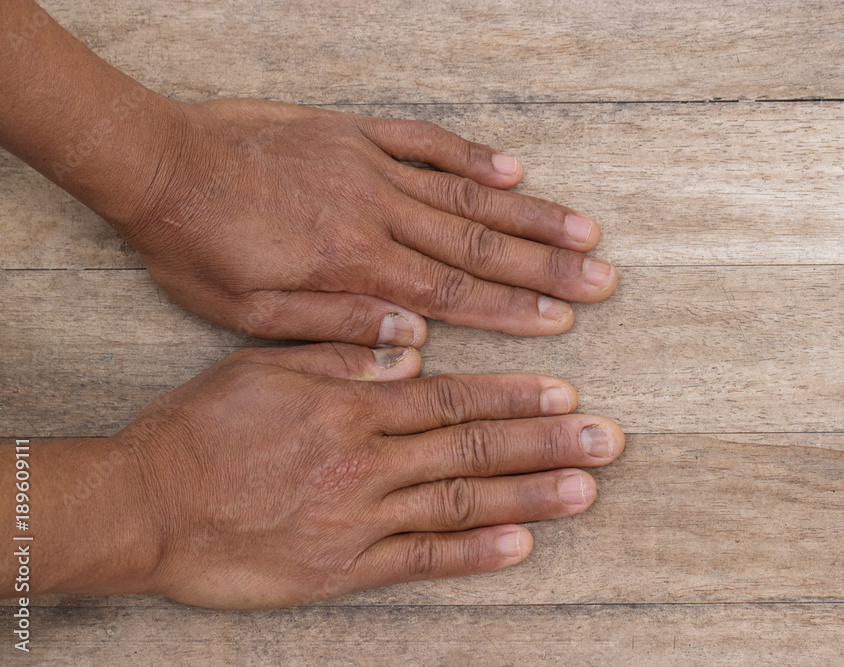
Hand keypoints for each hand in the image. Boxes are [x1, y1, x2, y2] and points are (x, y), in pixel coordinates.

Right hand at [71, 343, 622, 608]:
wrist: (146, 502)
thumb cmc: (202, 428)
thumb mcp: (265, 364)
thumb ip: (341, 349)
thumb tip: (412, 342)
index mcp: (352, 406)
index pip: (452, 398)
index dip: (513, 396)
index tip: (565, 393)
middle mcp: (367, 460)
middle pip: (472, 448)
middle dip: (544, 441)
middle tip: (605, 439)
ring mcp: (358, 518)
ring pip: (460, 502)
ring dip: (528, 494)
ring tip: (585, 486)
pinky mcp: (342, 567)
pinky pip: (419, 560)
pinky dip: (473, 554)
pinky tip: (522, 544)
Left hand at [123, 99, 617, 343]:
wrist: (156, 166)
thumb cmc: (197, 249)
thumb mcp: (249, 313)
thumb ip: (334, 327)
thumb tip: (410, 339)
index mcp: (351, 265)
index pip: (450, 294)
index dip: (511, 309)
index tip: (561, 319)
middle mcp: (373, 212)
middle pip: (475, 246)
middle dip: (544, 267)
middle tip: (601, 280)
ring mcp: (367, 167)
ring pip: (463, 195)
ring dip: (527, 215)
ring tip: (582, 230)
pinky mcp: (352, 133)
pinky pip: (423, 142)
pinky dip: (470, 156)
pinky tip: (512, 170)